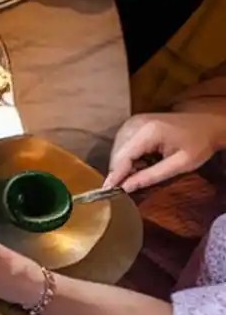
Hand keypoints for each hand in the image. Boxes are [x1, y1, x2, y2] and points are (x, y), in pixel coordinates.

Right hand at [103, 111, 225, 191]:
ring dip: (124, 165)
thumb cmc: (199, 144)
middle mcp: (135, 123)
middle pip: (117, 154)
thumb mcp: (180, 164)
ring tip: (142, 172)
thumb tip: (125, 188)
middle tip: (130, 186)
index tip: (106, 193)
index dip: (114, 176)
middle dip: (121, 172)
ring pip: (117, 149)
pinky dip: (128, 157)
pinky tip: (142, 162)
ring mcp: (133, 121)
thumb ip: (151, 176)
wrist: (207, 123)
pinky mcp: (133, 123)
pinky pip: (122, 144)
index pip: (123, 157)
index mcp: (148, 132)